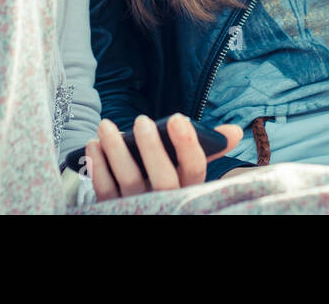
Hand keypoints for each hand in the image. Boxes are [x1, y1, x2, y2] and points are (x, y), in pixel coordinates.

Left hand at [85, 114, 242, 200]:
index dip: (187, 145)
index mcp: (190, 188)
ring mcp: (141, 208)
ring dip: (116, 153)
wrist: (147, 211)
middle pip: (163, 180)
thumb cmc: (170, 179)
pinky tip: (94, 146)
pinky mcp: (116, 210)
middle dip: (152, 149)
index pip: (195, 169)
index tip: (177, 118)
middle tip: (141, 120)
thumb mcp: (189, 168)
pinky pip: (105, 192)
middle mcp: (167, 201)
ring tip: (106, 126)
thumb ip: (210, 147)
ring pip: (130, 184)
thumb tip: (234, 131)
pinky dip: (98, 168)